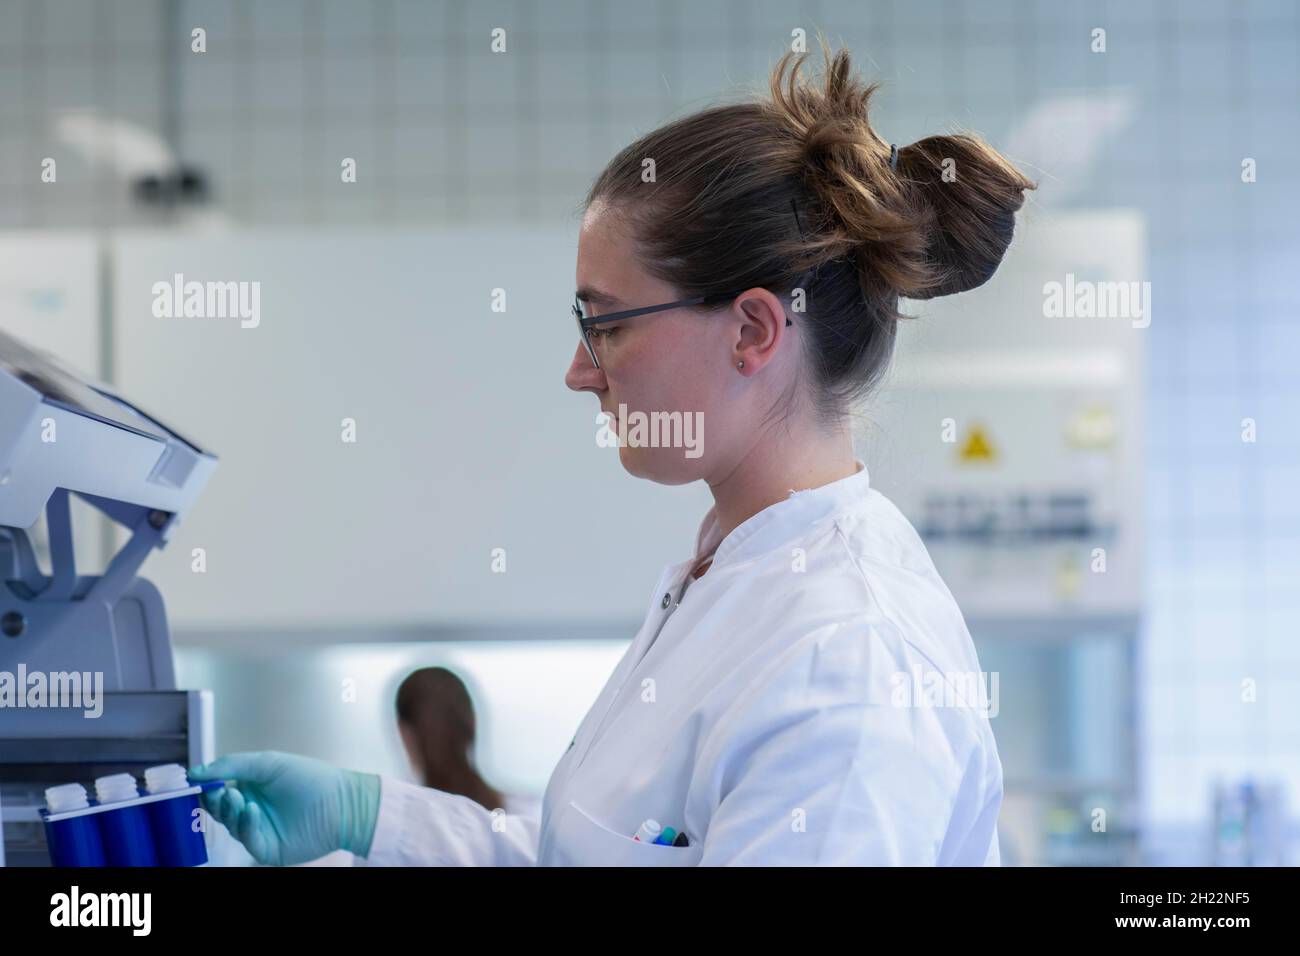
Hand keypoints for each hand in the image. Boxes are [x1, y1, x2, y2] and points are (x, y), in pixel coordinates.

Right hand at [189, 751, 379, 865]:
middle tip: (219, 791)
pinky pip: (248, 839)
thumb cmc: (309, 778)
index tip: (194, 780)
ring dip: (230, 810)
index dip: (206, 786)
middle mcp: (250, 810)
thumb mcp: (268, 763)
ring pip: (230, 825)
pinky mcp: (266, 849)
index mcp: (250, 787)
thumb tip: (196, 771)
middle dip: (214, 800)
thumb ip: (232, 765)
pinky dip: (246, 824)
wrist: (341, 802)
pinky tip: (252, 810)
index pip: (217, 789)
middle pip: (219, 809)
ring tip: (238, 797)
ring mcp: (258, 831)